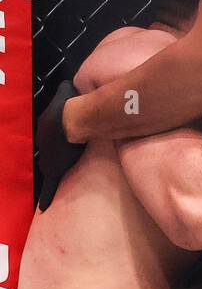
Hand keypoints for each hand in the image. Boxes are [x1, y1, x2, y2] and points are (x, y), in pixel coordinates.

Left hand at [36, 79, 84, 208]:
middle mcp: (42, 143)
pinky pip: (49, 186)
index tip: (61, 141)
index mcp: (46, 127)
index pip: (48, 136)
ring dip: (53, 170)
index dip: (56, 139)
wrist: (72, 122)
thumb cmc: (70, 106)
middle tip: (60, 158)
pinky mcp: (53, 170)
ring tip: (59, 175)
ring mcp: (46, 157)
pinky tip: (44, 206)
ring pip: (48, 166)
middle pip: (47, 152)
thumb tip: (67, 82)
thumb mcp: (66, 91)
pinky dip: (47, 196)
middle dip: (52, 155)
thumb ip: (65, 87)